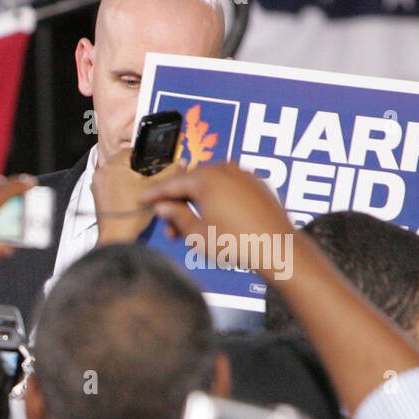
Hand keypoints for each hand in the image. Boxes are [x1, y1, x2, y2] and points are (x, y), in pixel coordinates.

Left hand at [92, 149, 180, 243]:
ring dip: (128, 177)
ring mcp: (97, 185)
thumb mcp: (155, 189)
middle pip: (123, 161)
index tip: (153, 163)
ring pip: (117, 173)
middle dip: (137, 168)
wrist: (117, 236)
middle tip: (148, 177)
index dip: (145, 156)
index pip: (131, 150)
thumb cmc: (130, 215)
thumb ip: (170, 172)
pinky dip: (120, 187)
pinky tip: (131, 196)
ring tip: (140, 188)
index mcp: (113, 166)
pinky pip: (110, 184)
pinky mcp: (97, 195)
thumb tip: (180, 163)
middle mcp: (101, 173)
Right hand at [137, 163, 295, 279]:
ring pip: (209, 184)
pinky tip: (211, 219)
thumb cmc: (237, 243)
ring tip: (190, 228)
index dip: (153, 195)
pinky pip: (227, 187)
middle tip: (167, 226)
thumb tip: (163, 207)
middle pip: (190, 182)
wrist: (277, 249)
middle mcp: (227, 170)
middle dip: (177, 202)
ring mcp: (244, 175)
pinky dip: (214, 199)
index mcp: (208, 178)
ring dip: (195, 202)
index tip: (140, 201)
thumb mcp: (197, 234)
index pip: (171, 184)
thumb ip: (176, 217)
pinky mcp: (257, 185)